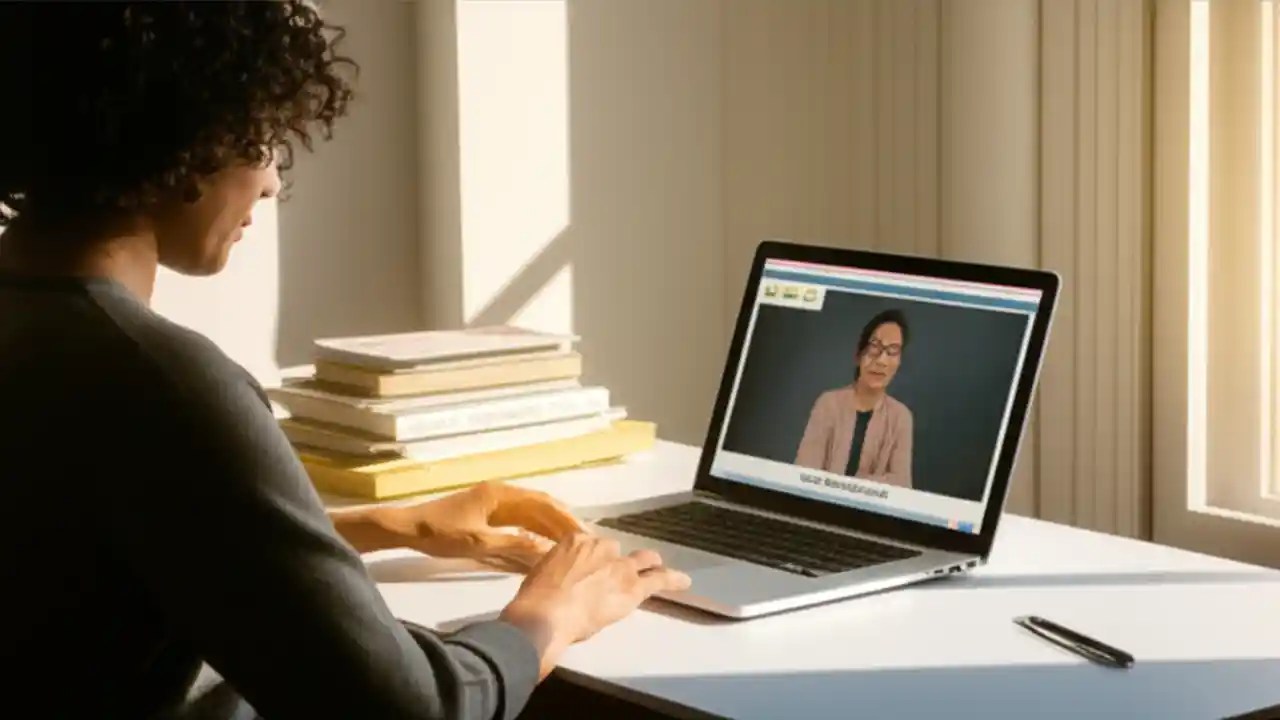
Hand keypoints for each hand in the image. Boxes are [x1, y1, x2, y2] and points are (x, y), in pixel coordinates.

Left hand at [370, 481, 584, 570]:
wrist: (409, 529)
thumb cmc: (442, 534)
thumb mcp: (479, 543)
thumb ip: (514, 546)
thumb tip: (546, 550)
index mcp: (502, 495)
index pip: (543, 503)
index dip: (565, 518)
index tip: (583, 534)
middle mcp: (502, 494)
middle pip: (541, 505)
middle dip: (563, 522)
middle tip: (585, 541)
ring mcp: (495, 503)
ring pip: (532, 513)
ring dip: (551, 526)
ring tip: (571, 544)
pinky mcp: (488, 514)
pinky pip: (520, 520)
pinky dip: (536, 530)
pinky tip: (545, 545)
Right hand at [498, 534, 691, 678]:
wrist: (545, 615)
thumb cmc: (535, 600)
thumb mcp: (542, 573)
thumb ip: (558, 571)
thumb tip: (563, 582)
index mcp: (575, 541)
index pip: (591, 546)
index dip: (592, 561)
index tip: (588, 571)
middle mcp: (600, 546)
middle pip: (616, 550)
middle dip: (617, 560)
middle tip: (616, 573)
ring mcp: (619, 565)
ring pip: (642, 560)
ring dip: (649, 565)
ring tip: (658, 569)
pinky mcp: (633, 587)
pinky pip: (658, 580)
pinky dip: (673, 579)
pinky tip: (684, 582)